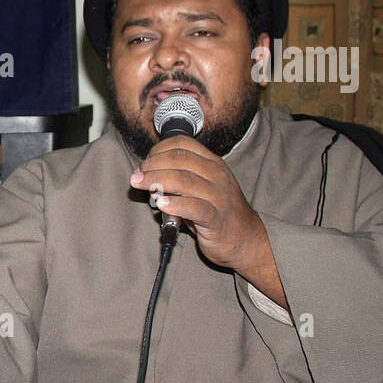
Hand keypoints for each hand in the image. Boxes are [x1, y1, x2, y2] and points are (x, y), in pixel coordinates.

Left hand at [130, 135, 286, 306]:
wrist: (245, 238)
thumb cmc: (216, 211)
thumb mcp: (201, 187)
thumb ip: (178, 178)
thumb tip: (146, 175)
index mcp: (212, 163)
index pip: (183, 144)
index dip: (158, 150)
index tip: (144, 163)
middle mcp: (216, 175)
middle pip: (179, 160)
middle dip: (152, 166)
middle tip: (137, 177)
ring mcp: (218, 196)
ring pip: (183, 180)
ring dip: (157, 180)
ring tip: (141, 185)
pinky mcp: (216, 219)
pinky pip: (194, 207)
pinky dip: (175, 204)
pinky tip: (161, 203)